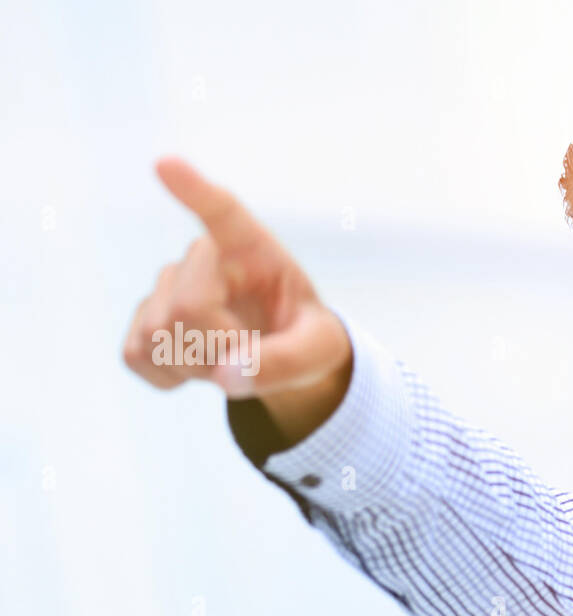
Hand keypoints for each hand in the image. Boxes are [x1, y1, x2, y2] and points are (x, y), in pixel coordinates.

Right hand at [123, 157, 352, 443]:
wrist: (282, 353)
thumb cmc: (305, 337)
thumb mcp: (319, 351)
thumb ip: (285, 363)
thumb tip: (223, 376)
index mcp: (252, 249)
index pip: (222, 213)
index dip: (193, 191)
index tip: (166, 165)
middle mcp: (200, 257)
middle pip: (185, 310)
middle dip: (217, 349)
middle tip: (251, 355)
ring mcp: (164, 286)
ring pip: (157, 336)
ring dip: (197, 367)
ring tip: (229, 355)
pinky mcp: (141, 322)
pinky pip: (137, 357)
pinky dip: (171, 378)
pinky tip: (198, 366)